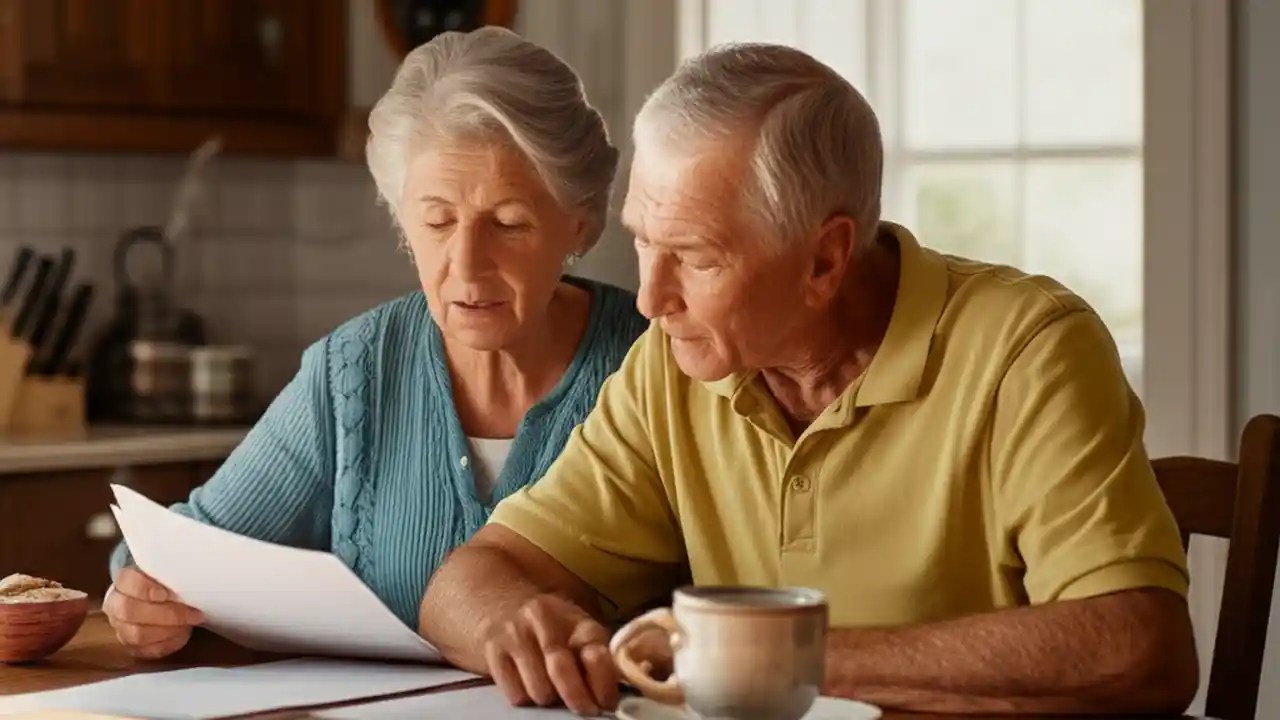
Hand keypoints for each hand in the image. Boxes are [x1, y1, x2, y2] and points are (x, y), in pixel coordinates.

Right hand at [103, 566, 204, 658]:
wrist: (153, 599)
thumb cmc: (164, 583)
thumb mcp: (167, 573)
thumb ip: (172, 575)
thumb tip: (194, 577)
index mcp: (123, 582)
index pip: (126, 581)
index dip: (145, 589)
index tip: (166, 594)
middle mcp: (115, 605)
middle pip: (129, 611)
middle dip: (165, 614)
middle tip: (193, 613)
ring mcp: (120, 628)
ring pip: (137, 635)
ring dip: (168, 631)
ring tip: (189, 623)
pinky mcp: (131, 646)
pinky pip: (146, 650)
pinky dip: (168, 643)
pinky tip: (183, 634)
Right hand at [482, 593, 617, 715]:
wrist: (502, 604)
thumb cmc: (551, 629)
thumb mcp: (577, 633)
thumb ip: (594, 657)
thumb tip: (608, 697)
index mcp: (574, 618)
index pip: (595, 653)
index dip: (603, 684)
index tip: (606, 703)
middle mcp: (543, 618)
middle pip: (561, 670)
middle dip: (576, 698)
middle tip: (583, 709)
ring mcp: (515, 634)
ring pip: (539, 690)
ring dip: (549, 698)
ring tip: (551, 688)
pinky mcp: (492, 651)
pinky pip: (515, 695)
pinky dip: (526, 698)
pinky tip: (529, 685)